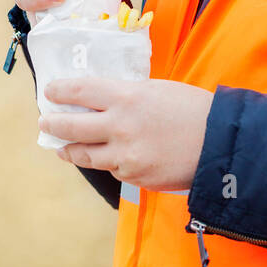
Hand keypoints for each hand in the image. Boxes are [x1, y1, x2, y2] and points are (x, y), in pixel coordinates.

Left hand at [41, 77, 214, 191]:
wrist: (220, 145)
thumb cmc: (194, 110)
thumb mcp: (158, 90)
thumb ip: (128, 95)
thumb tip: (103, 100)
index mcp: (126, 96)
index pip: (79, 90)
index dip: (60, 90)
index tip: (50, 91)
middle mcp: (119, 126)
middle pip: (72, 126)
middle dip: (54, 123)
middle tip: (46, 121)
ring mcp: (124, 155)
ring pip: (84, 155)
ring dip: (70, 150)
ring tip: (63, 147)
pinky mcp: (133, 176)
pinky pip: (111, 169)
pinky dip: (106, 163)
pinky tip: (105, 158)